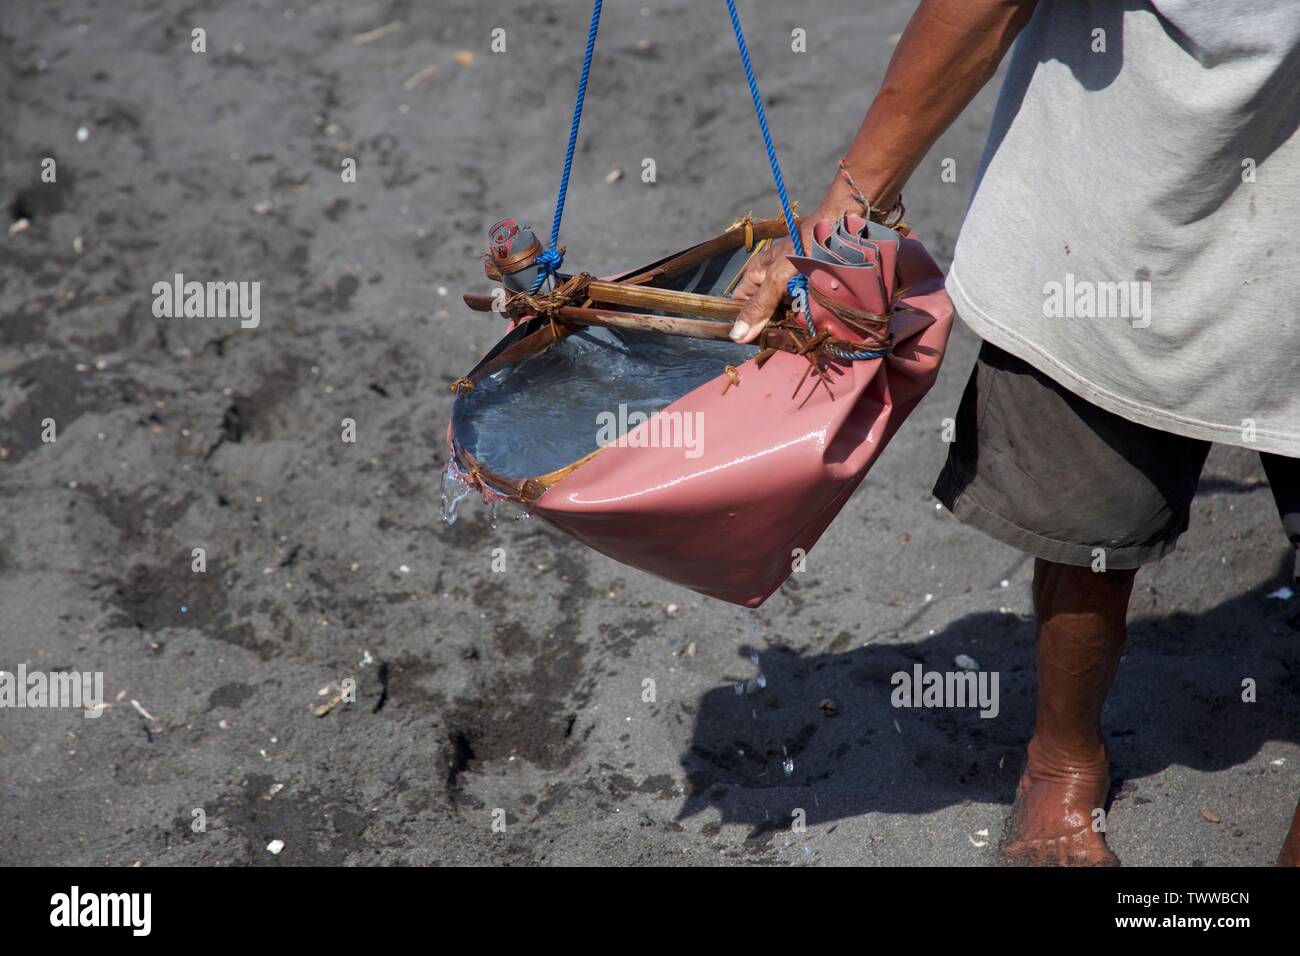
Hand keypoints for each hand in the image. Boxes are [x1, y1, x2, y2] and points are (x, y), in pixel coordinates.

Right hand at [729, 218, 817, 343]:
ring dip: (791, 324)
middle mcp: (771, 281)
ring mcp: (792, 286)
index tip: (755, 337)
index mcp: (756, 274)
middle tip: (781, 336)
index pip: (740, 304)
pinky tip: (813, 323)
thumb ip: (759, 306)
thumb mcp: (778, 277)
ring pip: (785, 314)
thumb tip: (735, 335)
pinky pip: (804, 311)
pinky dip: (808, 318)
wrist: (843, 229)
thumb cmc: (806, 245)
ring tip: (800, 330)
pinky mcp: (811, 291)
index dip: (745, 321)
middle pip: (764, 313)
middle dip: (772, 326)